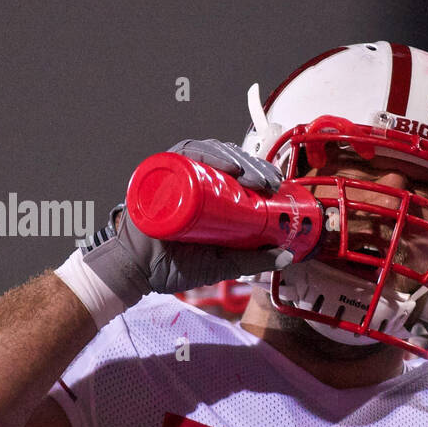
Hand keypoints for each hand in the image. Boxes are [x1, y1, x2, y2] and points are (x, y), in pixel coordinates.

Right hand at [81, 139, 292, 305]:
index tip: (277, 185)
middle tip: (268, 182)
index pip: (238, 172)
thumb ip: (254, 258)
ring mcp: (175, 174)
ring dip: (233, 158)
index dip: (260, 172)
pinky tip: (225, 165)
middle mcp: (193, 179)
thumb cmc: (177, 265)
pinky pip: (181, 155)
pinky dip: (204, 154)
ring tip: (250, 175)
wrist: (140, 275)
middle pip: (227, 159)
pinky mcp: (157, 174)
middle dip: (253, 166)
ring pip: (208, 152)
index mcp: (210, 194)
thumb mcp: (225, 263)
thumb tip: (287, 256)